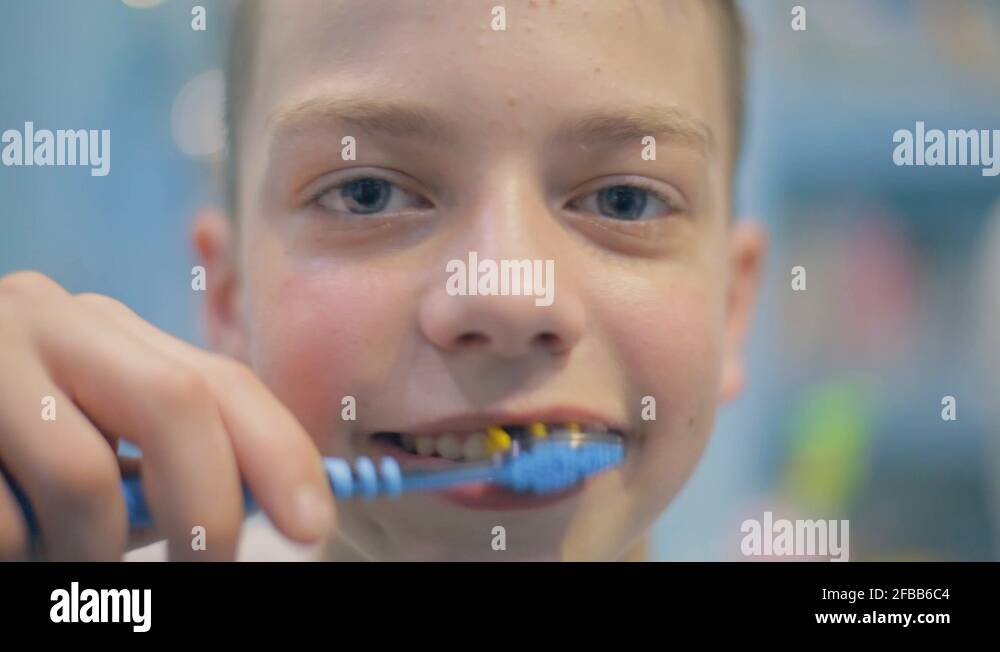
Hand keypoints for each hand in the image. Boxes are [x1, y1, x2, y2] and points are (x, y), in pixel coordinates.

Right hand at [0, 271, 335, 560]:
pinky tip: (4, 533)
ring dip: (90, 554)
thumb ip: (157, 466)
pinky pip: (1, 520)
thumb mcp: (86, 437)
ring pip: (84, 476)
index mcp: (107, 331)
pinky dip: (14, 552)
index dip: (280, 453)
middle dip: (209, 508)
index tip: (316, 524)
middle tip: (208, 570)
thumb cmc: (3, 440)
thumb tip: (245, 520)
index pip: (222, 380)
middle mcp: (49, 320)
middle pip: (176, 405)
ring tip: (60, 559)